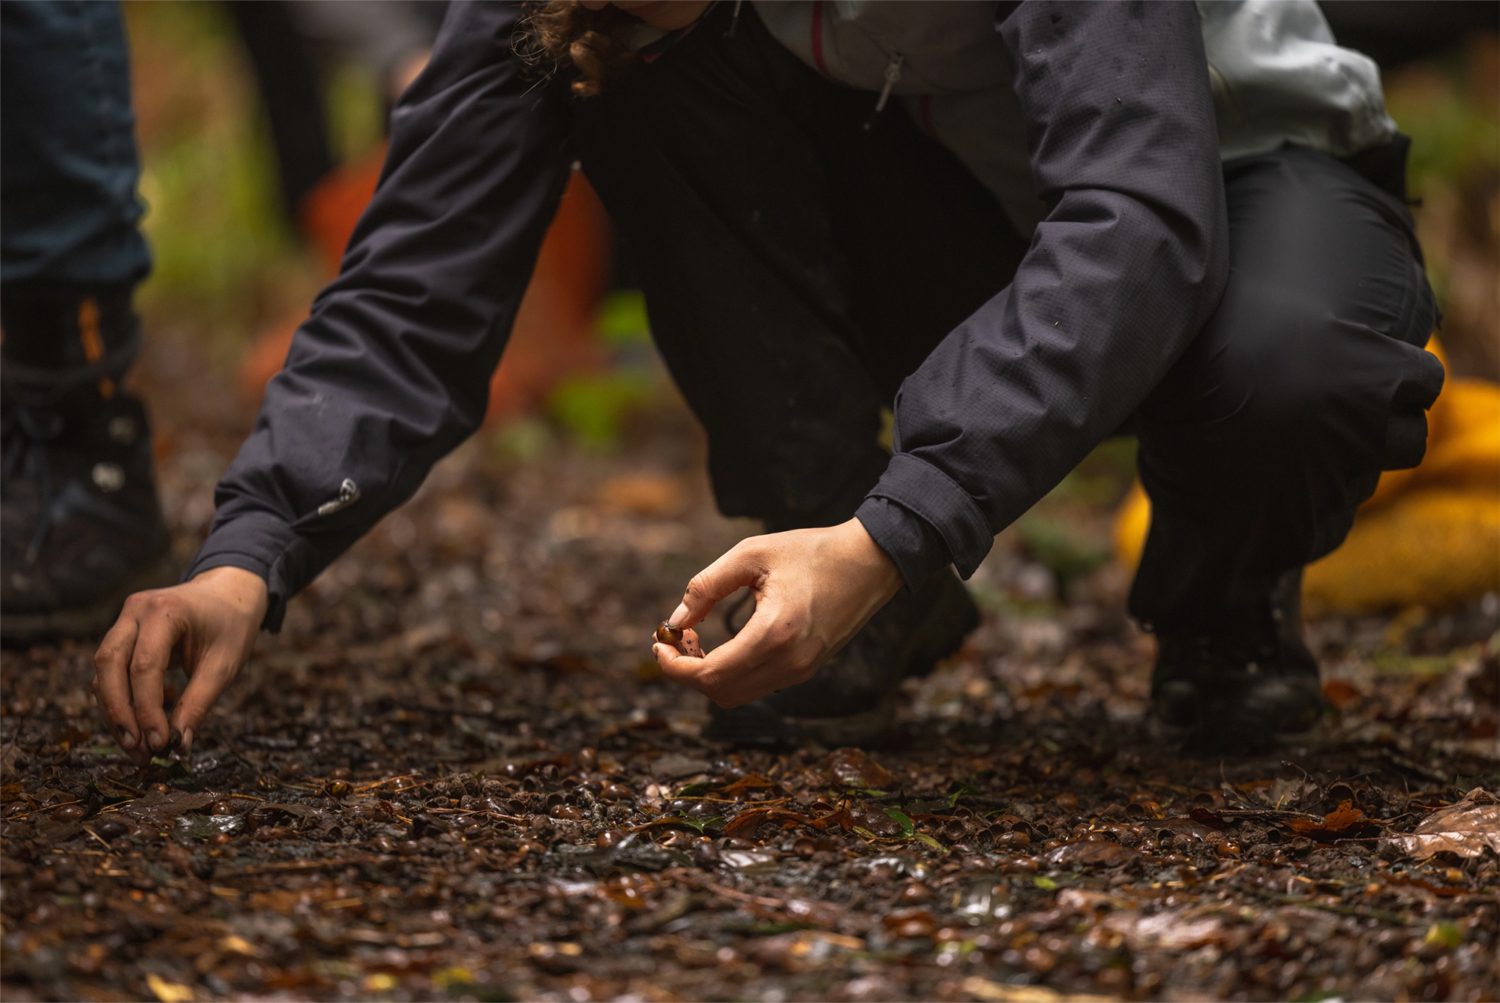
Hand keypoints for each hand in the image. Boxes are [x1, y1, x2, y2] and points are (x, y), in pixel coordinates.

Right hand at [92, 566, 267, 762]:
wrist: (229, 593)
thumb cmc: (231, 625)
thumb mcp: (224, 665)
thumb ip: (198, 703)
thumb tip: (178, 746)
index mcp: (165, 611)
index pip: (144, 666)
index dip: (147, 710)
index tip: (159, 744)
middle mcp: (135, 611)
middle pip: (109, 665)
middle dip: (120, 713)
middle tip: (139, 751)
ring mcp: (124, 620)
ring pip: (104, 671)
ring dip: (117, 713)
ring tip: (140, 748)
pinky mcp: (121, 634)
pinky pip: (111, 672)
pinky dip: (123, 701)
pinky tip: (147, 721)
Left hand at [653, 518, 901, 706]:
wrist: (871, 562)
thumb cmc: (812, 551)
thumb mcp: (751, 554)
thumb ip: (706, 586)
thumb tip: (675, 619)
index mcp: (774, 634)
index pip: (709, 675)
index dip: (674, 666)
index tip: (659, 642)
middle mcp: (790, 663)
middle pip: (719, 694)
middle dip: (686, 672)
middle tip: (675, 638)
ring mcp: (802, 671)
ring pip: (738, 696)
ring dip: (708, 675)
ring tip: (696, 638)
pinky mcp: (808, 669)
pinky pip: (757, 686)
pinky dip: (731, 674)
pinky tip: (725, 643)